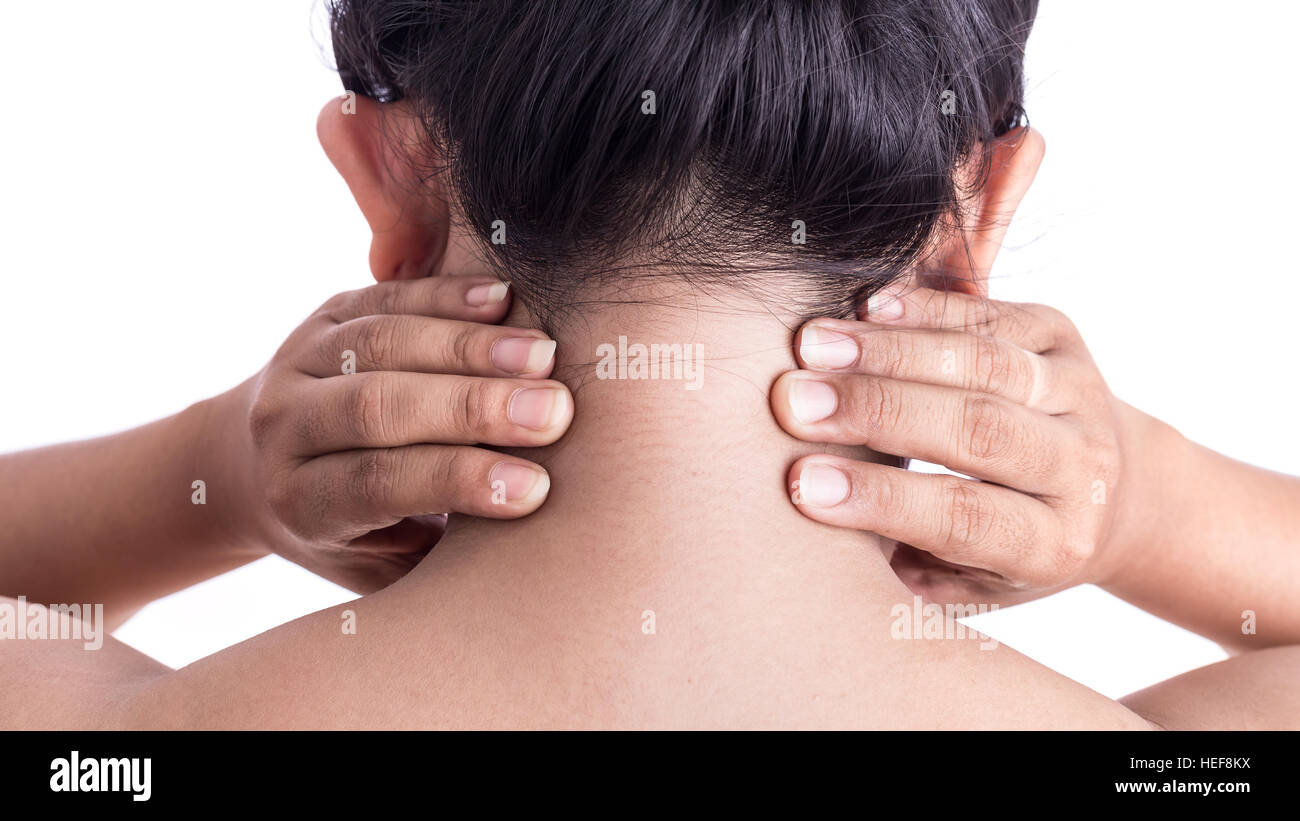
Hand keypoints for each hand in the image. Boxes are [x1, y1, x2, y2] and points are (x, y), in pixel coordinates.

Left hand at [229, 275, 572, 591]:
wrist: (250, 468)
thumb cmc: (350, 537)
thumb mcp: (379, 569)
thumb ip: (435, 561)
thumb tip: (530, 552)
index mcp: (300, 503)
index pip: (377, 484)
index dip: (457, 481)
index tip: (536, 487)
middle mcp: (284, 428)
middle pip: (378, 407)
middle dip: (472, 409)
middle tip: (555, 412)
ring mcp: (297, 361)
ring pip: (382, 342)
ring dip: (470, 347)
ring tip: (544, 355)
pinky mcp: (323, 315)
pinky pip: (386, 296)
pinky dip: (447, 295)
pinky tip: (506, 299)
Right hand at [773, 286, 1155, 603]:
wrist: (1115, 493)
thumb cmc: (1006, 551)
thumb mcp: (966, 584)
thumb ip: (903, 561)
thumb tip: (812, 527)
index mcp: (1052, 544)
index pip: (964, 517)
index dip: (881, 498)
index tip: (800, 483)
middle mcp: (1080, 467)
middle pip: (977, 429)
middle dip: (876, 411)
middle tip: (792, 402)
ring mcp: (1078, 392)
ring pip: (983, 363)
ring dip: (888, 352)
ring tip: (811, 348)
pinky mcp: (1061, 336)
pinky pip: (988, 314)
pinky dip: (923, 308)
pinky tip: (863, 307)